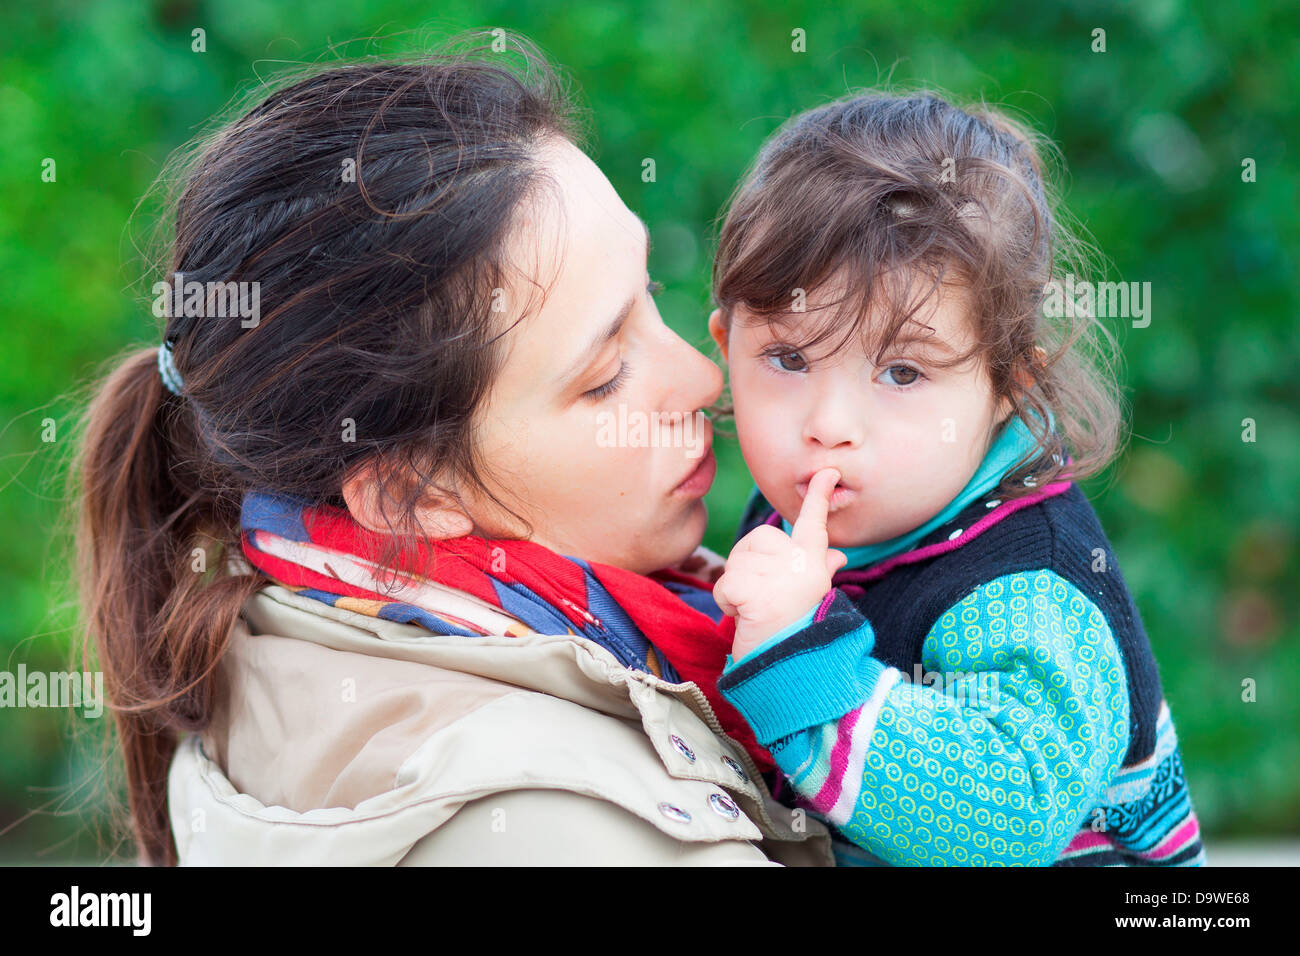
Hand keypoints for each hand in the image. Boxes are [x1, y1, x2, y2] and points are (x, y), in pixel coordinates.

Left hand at [714, 468, 848, 659]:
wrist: (788, 669)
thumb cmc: (794, 631)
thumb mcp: (809, 596)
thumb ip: (819, 570)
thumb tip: (837, 557)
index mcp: (814, 563)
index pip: (815, 523)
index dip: (819, 496)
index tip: (826, 471)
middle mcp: (801, 564)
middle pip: (755, 540)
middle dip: (747, 565)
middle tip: (761, 597)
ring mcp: (780, 577)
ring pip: (736, 563)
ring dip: (735, 588)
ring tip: (756, 611)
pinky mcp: (755, 591)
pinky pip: (725, 584)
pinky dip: (726, 603)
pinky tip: (744, 617)